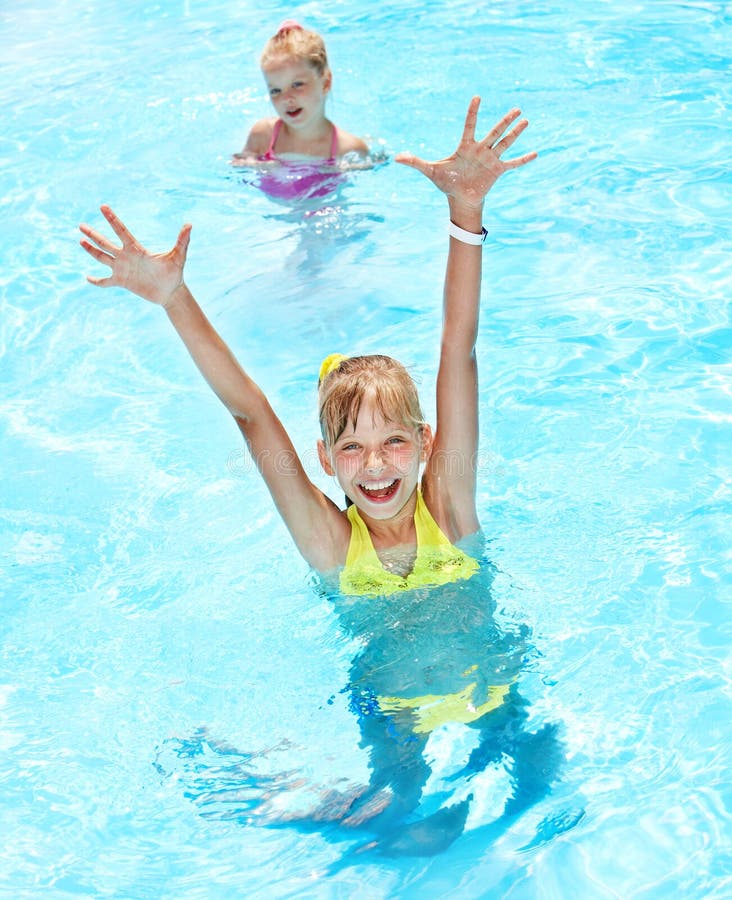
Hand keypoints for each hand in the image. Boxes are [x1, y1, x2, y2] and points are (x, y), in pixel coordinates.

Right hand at [79, 205, 190, 306]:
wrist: (171, 292)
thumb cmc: (174, 273)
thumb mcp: (178, 257)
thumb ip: (182, 241)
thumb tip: (189, 225)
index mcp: (136, 249)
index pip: (121, 231)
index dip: (112, 219)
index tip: (103, 206)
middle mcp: (126, 257)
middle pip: (106, 243)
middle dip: (93, 234)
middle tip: (81, 225)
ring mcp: (123, 269)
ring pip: (102, 258)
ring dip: (91, 251)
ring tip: (80, 240)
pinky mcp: (122, 282)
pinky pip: (106, 282)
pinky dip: (97, 281)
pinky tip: (87, 278)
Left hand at [395, 97, 536, 208]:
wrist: (459, 198)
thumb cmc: (445, 182)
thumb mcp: (430, 171)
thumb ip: (415, 162)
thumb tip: (396, 157)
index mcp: (465, 146)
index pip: (470, 125)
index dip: (473, 112)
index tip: (477, 97)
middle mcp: (481, 149)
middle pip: (494, 132)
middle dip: (505, 121)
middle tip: (517, 108)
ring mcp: (490, 159)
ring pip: (505, 143)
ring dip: (516, 133)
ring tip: (526, 121)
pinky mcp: (497, 171)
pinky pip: (513, 164)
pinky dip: (523, 160)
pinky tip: (536, 153)